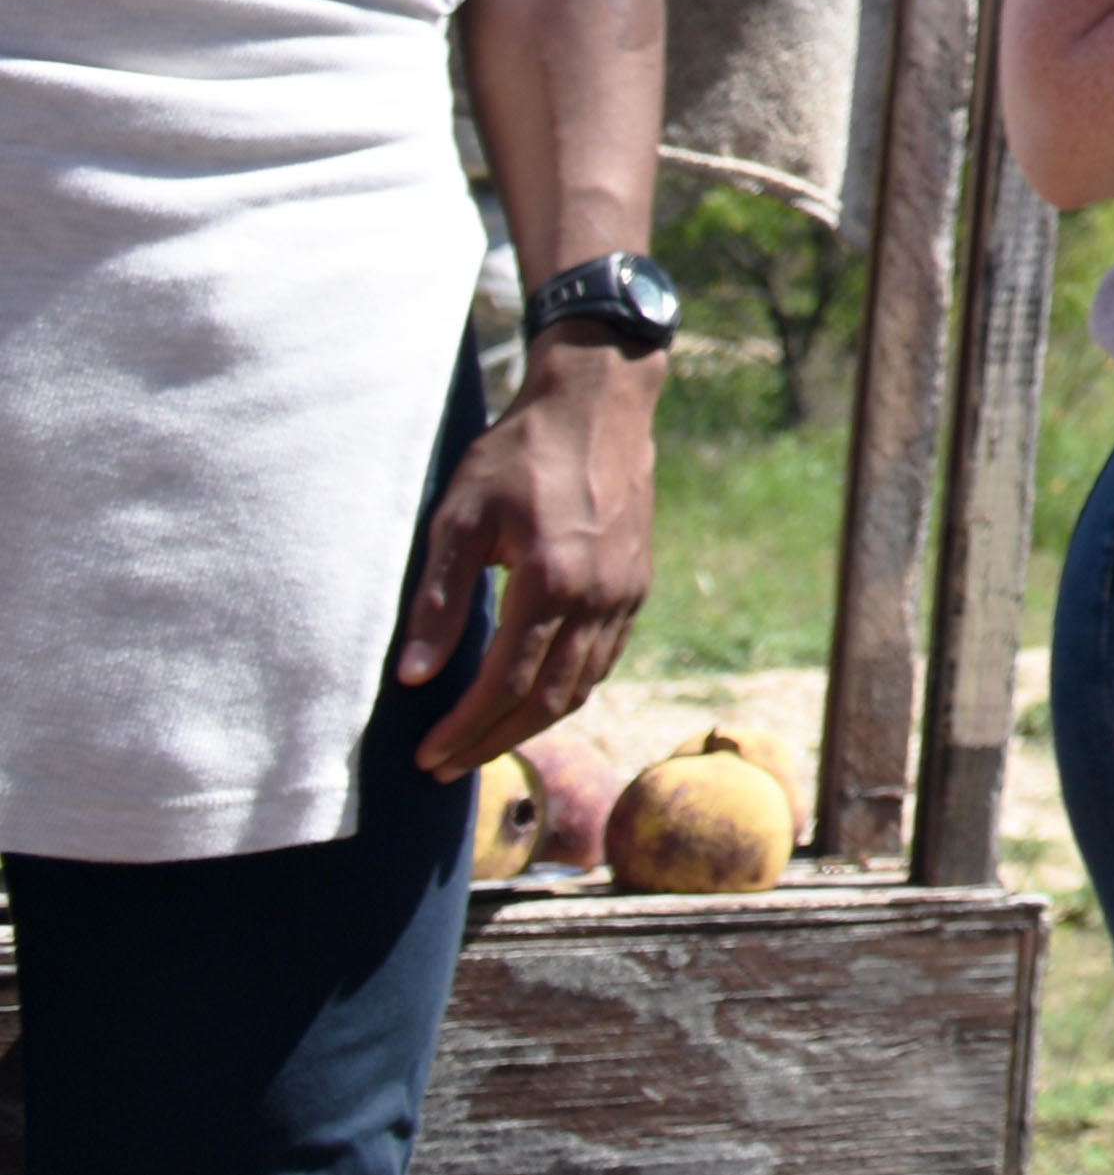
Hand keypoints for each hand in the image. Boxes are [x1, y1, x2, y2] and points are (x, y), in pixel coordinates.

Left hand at [401, 351, 661, 781]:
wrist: (597, 407)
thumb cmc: (517, 455)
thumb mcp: (458, 517)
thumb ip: (438, 600)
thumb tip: (415, 676)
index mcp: (550, 582)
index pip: (504, 683)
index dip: (463, 729)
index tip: (426, 758)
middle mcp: (597, 597)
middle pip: (546, 700)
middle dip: (492, 742)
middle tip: (446, 767)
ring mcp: (625, 593)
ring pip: (580, 686)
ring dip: (529, 725)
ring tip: (483, 742)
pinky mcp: (636, 584)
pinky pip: (603, 658)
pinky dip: (567, 691)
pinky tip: (533, 696)